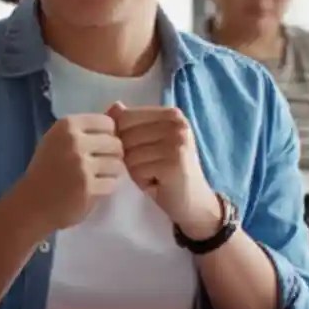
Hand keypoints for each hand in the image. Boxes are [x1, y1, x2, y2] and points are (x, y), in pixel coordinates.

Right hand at [9, 114, 123, 233]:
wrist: (32, 202)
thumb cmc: (47, 168)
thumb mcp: (61, 140)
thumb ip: (89, 126)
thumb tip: (120, 107)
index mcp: (67, 125)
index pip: (107, 123)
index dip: (107, 135)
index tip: (97, 146)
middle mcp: (75, 142)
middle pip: (116, 143)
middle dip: (112, 155)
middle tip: (99, 164)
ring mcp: (82, 166)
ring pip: (117, 164)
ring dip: (111, 172)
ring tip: (97, 176)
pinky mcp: (89, 188)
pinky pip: (112, 183)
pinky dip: (106, 187)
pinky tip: (93, 188)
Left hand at [107, 102, 219, 235]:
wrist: (194, 202)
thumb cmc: (168, 171)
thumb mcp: (151, 142)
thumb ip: (132, 123)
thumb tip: (114, 106)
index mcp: (172, 114)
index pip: (126, 116)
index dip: (122, 138)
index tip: (141, 151)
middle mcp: (177, 124)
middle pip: (125, 135)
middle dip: (129, 156)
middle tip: (150, 166)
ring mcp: (177, 143)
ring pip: (129, 154)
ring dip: (135, 171)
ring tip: (154, 175)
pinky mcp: (173, 164)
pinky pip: (136, 170)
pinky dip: (142, 182)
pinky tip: (157, 183)